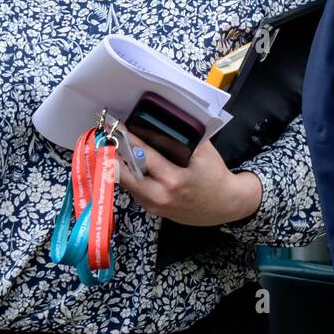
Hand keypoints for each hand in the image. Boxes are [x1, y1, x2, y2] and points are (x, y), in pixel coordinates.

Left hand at [116, 135, 262, 226]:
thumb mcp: (203, 152)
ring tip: (114, 147)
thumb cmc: (215, 175)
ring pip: (127, 185)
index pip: (143, 156)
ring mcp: (155, 207)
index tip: (116, 126)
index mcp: (173, 180)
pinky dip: (130, 177)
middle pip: (125, 176)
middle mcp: (160, 197)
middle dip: (114, 155)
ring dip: (120, 166)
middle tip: (108, 138)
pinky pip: (135, 191)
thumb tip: (161, 122)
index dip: (128, 139)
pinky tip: (129, 163)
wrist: (225, 204)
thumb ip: (181, 139)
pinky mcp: (154, 211)